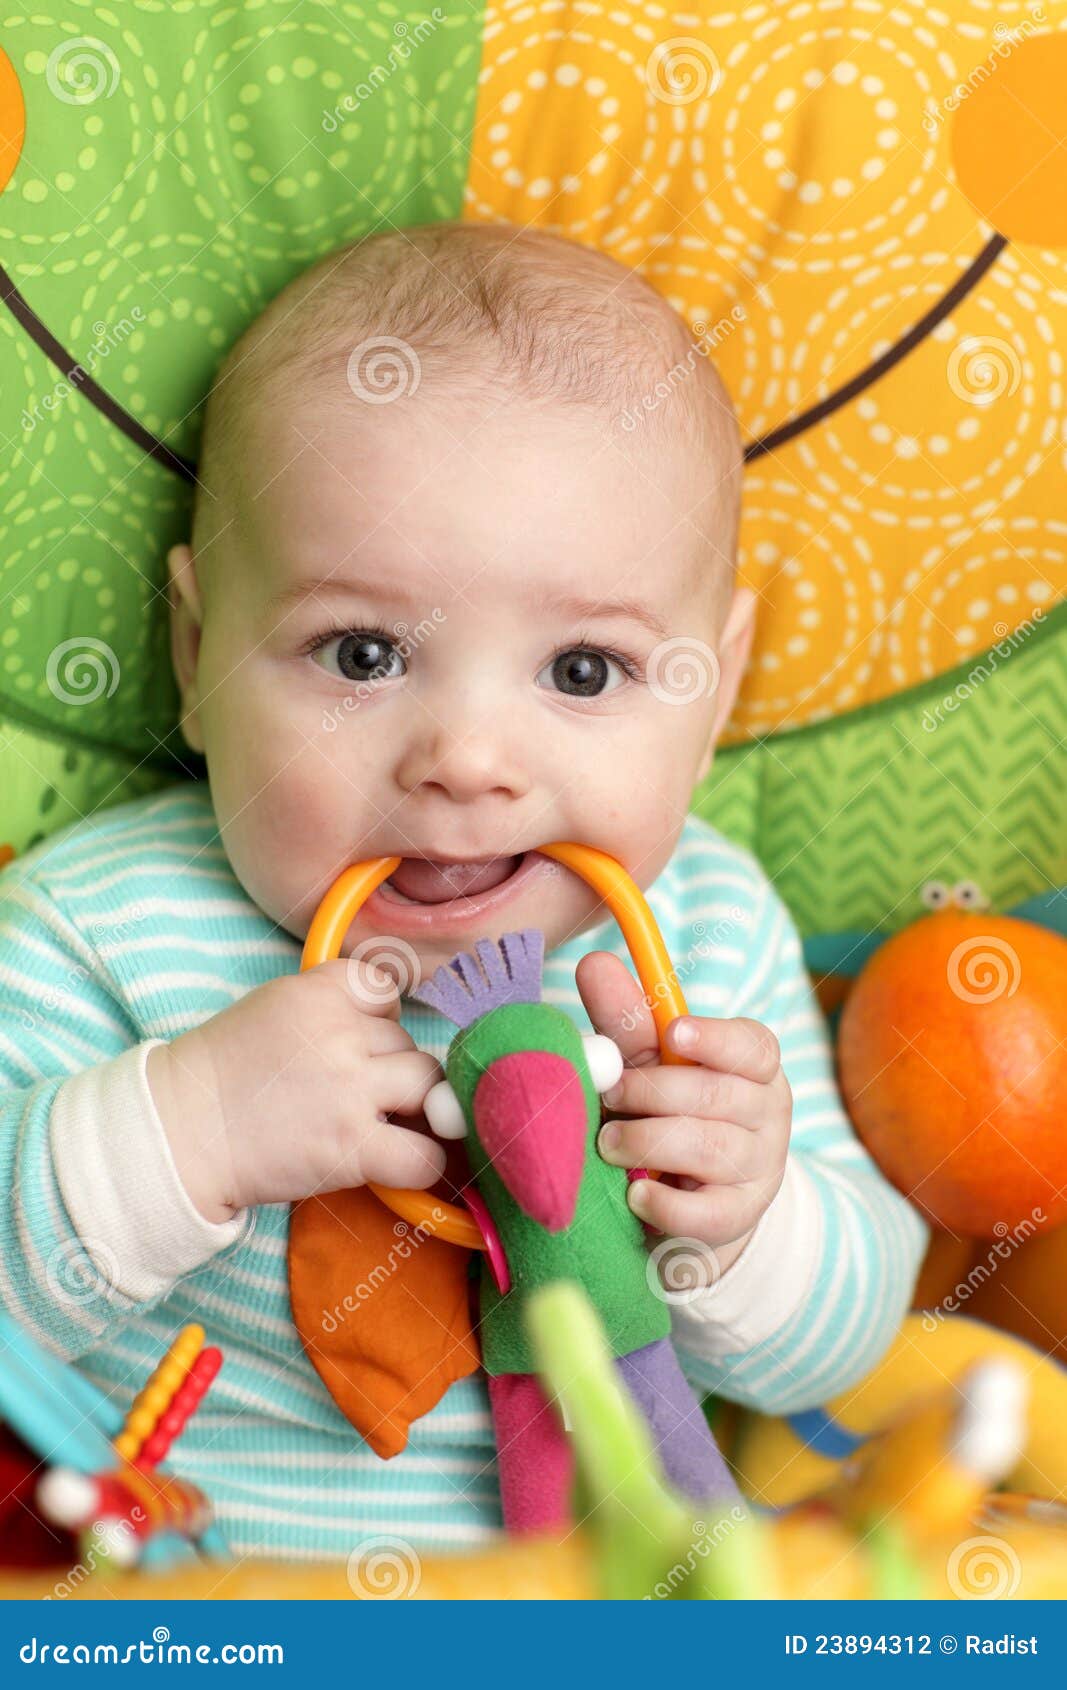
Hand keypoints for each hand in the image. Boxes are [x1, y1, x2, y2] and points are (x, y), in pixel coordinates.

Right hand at [147, 961, 445, 1223]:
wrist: (179, 1134)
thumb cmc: (222, 1073)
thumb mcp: (274, 1007)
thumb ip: (332, 1006)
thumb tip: (393, 1022)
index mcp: (316, 992)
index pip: (385, 991)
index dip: (378, 1020)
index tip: (354, 1044)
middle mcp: (339, 1035)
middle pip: (407, 1043)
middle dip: (389, 1069)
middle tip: (354, 1094)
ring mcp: (350, 1091)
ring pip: (427, 1086)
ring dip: (411, 1108)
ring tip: (376, 1124)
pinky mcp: (351, 1147)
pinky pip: (422, 1154)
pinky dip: (422, 1161)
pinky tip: (398, 1162)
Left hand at [576, 951, 791, 1284]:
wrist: (688, 1204)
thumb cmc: (668, 1115)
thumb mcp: (648, 1064)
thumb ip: (626, 1019)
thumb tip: (594, 961)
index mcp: (754, 1066)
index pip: (753, 1046)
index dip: (715, 1038)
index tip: (674, 1033)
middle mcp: (768, 1113)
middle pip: (719, 1096)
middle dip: (653, 1092)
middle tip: (609, 1096)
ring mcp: (759, 1170)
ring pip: (711, 1149)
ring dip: (648, 1142)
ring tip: (608, 1143)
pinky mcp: (738, 1219)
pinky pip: (707, 1213)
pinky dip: (664, 1202)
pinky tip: (635, 1192)